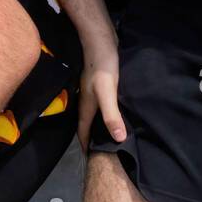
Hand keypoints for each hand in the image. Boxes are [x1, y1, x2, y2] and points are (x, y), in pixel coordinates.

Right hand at [78, 33, 124, 149]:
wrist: (99, 41)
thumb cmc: (103, 67)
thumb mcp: (108, 92)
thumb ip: (111, 115)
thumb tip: (118, 139)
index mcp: (87, 106)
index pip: (83, 131)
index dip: (86, 145)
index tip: (91, 160)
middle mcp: (87, 101)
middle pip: (87, 124)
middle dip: (92, 138)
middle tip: (102, 152)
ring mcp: (92, 92)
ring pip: (94, 115)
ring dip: (98, 126)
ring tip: (109, 135)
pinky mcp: (100, 85)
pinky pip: (101, 105)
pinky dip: (106, 114)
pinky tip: (115, 112)